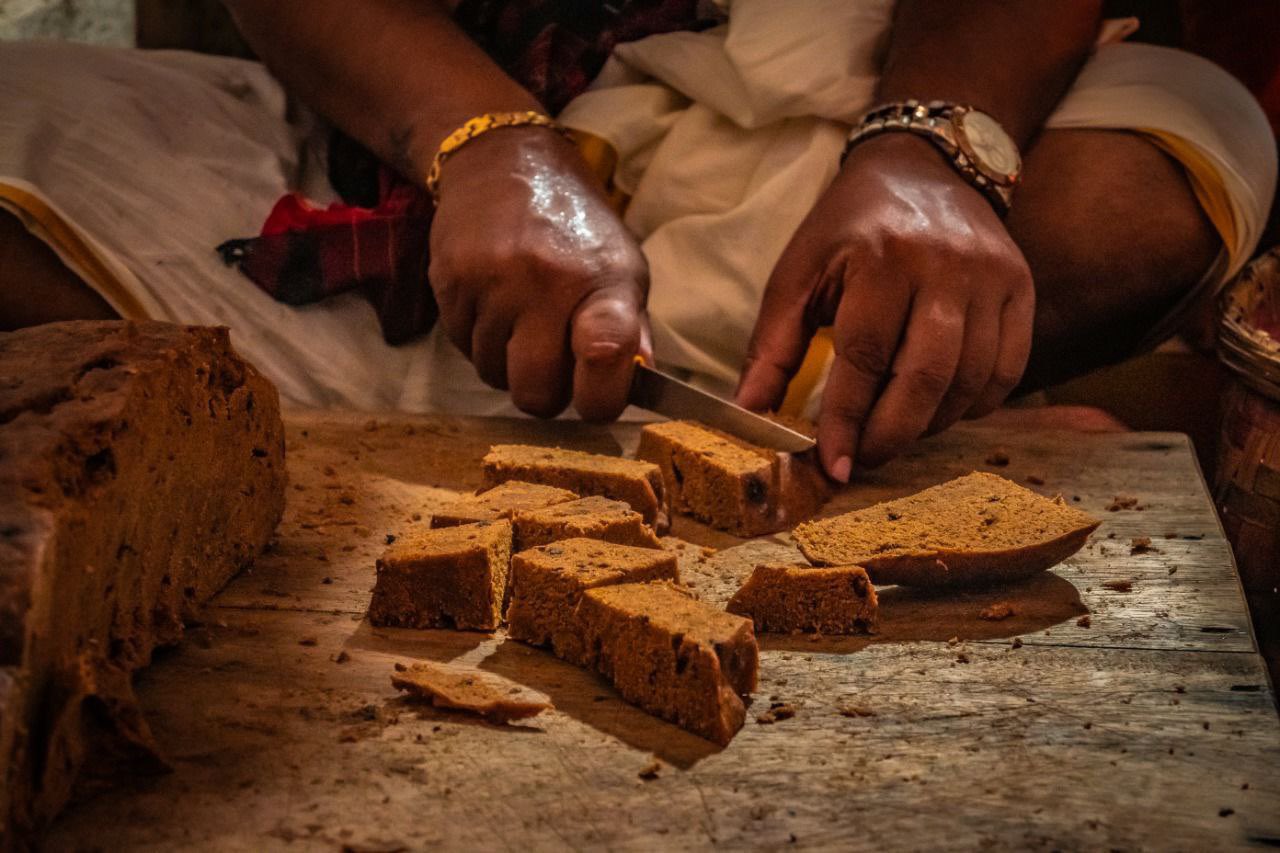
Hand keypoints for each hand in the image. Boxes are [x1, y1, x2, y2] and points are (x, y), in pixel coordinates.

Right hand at [429, 128, 650, 420]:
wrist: (503, 162)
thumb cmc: (574, 225)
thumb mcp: (621, 265)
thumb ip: (631, 330)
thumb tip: (642, 386)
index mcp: (601, 280)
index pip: (607, 354)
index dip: (602, 395)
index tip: (597, 396)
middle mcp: (545, 281)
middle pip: (536, 392)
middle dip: (546, 394)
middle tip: (553, 367)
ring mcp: (491, 283)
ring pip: (492, 375)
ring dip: (507, 366)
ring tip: (521, 322)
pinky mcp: (448, 282)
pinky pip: (462, 348)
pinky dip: (480, 342)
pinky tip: (494, 307)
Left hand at [736, 133, 1033, 480]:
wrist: (923, 166)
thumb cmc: (849, 227)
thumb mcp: (798, 271)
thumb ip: (773, 345)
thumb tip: (750, 412)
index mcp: (882, 257)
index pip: (865, 357)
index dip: (847, 419)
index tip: (833, 464)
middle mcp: (946, 266)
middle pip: (926, 376)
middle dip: (892, 434)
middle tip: (864, 459)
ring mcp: (992, 277)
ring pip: (971, 380)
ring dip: (931, 423)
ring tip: (895, 431)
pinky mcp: (1021, 287)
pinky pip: (1007, 370)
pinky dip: (973, 404)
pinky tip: (939, 408)